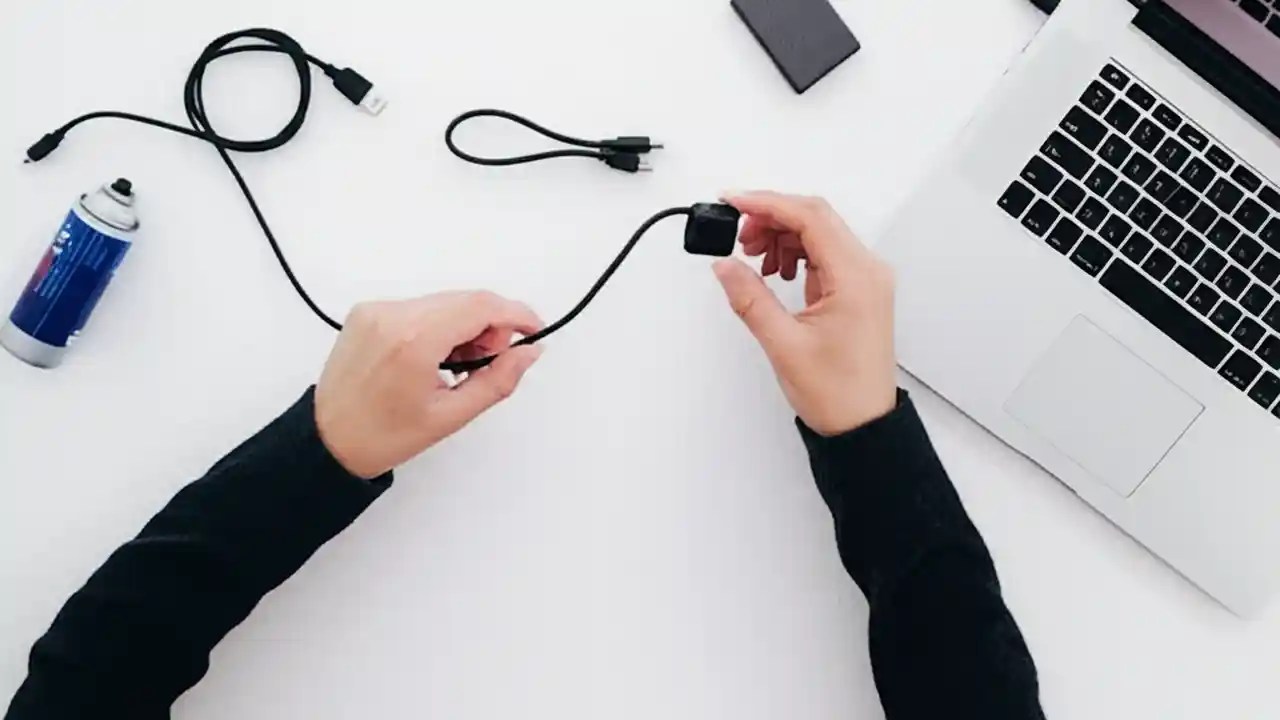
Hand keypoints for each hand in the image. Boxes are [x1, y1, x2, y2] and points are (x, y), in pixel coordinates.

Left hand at [314, 292, 544, 478]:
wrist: (328, 441)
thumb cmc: (382, 435)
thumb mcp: (451, 415)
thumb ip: (497, 380)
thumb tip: (528, 353)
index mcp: (414, 341)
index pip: (480, 306)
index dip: (516, 315)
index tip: (533, 330)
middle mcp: (393, 316)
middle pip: (465, 300)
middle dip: (490, 326)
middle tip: (490, 361)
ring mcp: (377, 310)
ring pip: (444, 302)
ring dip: (464, 326)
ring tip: (456, 366)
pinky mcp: (367, 311)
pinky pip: (420, 307)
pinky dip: (438, 326)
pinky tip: (433, 358)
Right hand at [712, 192, 896, 435]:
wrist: (862, 425)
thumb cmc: (837, 393)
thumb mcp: (783, 344)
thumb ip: (750, 298)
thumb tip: (725, 265)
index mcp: (856, 278)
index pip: (810, 217)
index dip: (767, 203)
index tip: (734, 202)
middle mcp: (868, 271)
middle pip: (816, 218)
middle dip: (772, 218)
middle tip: (738, 236)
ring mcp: (865, 279)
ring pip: (819, 233)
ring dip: (783, 236)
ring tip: (754, 260)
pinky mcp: (858, 290)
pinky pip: (825, 254)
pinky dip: (796, 253)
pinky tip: (775, 271)